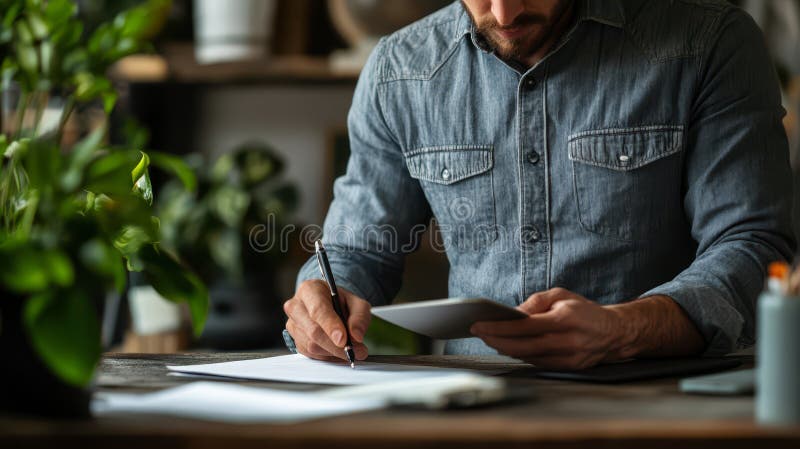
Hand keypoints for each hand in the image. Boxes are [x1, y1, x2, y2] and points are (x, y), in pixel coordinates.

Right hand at [284, 280, 370, 361]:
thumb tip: (356, 336)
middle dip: (336, 345)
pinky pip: (311, 354)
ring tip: (351, 349)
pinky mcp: (295, 340)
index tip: (343, 339)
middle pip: (313, 331)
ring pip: (312, 345)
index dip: (330, 326)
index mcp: (310, 290)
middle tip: (357, 351)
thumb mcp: (357, 303)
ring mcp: (293, 324)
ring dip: (334, 352)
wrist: (330, 307)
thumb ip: (360, 317)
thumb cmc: (341, 303)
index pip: (318, 310)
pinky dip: (328, 356)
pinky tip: (338, 350)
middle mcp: (296, 306)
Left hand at [470, 288, 631, 369]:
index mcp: (564, 320)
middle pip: (521, 346)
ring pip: (527, 357)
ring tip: (489, 339)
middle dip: (495, 340)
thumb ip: (536, 301)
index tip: (479, 324)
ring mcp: (567, 358)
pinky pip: (536, 363)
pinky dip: (520, 355)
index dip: (498, 327)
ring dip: (505, 348)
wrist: (614, 333)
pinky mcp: (567, 368)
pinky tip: (508, 347)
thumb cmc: (584, 311)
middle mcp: (566, 341)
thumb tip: (512, 312)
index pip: (523, 326)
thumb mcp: (561, 295)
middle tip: (478, 333)